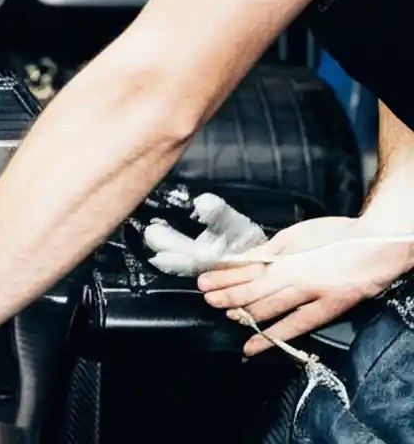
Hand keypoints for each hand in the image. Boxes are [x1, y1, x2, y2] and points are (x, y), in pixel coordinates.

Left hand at [197, 216, 413, 355]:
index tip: (204, 280)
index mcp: (285, 255)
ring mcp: (309, 295)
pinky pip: (293, 326)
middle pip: (251, 289)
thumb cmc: (337, 236)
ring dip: (242, 312)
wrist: (375, 246)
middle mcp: (293, 276)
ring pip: (267, 308)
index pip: (245, 268)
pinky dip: (270, 337)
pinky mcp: (325, 310)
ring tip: (225, 314)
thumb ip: (270, 250)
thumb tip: (245, 260)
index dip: (223, 276)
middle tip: (207, 297)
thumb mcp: (296, 235)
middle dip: (226, 294)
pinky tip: (251, 346)